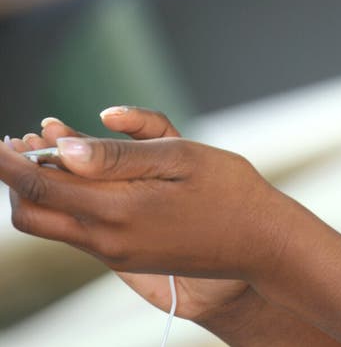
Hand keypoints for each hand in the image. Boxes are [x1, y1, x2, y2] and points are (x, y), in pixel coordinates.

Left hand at [2, 109, 285, 306]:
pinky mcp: (125, 255)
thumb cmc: (226, 188)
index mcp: (117, 211)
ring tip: (43, 144)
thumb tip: (64, 148)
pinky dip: (66, 197)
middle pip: (34, 212)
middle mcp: (107, 238)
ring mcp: (115, 251)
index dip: (12, 161)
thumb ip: (119, 154)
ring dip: (40, 185)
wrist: (260, 243)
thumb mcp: (178, 156)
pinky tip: (79, 170)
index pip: (42, 185)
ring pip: (53, 221)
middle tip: (17, 140)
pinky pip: (77, 227)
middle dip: (18, 176)